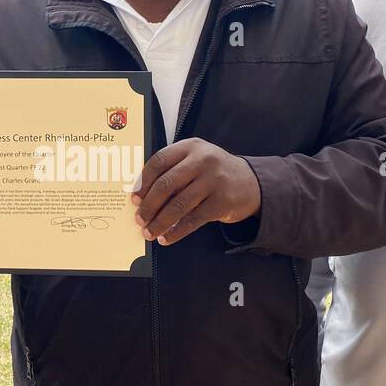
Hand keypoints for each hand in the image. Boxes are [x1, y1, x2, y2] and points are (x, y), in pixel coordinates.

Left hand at [131, 139, 260, 245]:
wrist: (251, 182)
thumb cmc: (214, 173)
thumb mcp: (195, 160)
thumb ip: (173, 170)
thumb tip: (142, 197)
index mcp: (190, 147)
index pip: (159, 161)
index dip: (143, 182)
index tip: (134, 198)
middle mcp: (202, 161)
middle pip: (166, 184)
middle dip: (148, 205)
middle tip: (139, 219)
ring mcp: (214, 181)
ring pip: (178, 205)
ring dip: (159, 222)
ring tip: (149, 232)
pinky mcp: (222, 202)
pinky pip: (193, 220)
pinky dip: (176, 232)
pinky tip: (166, 238)